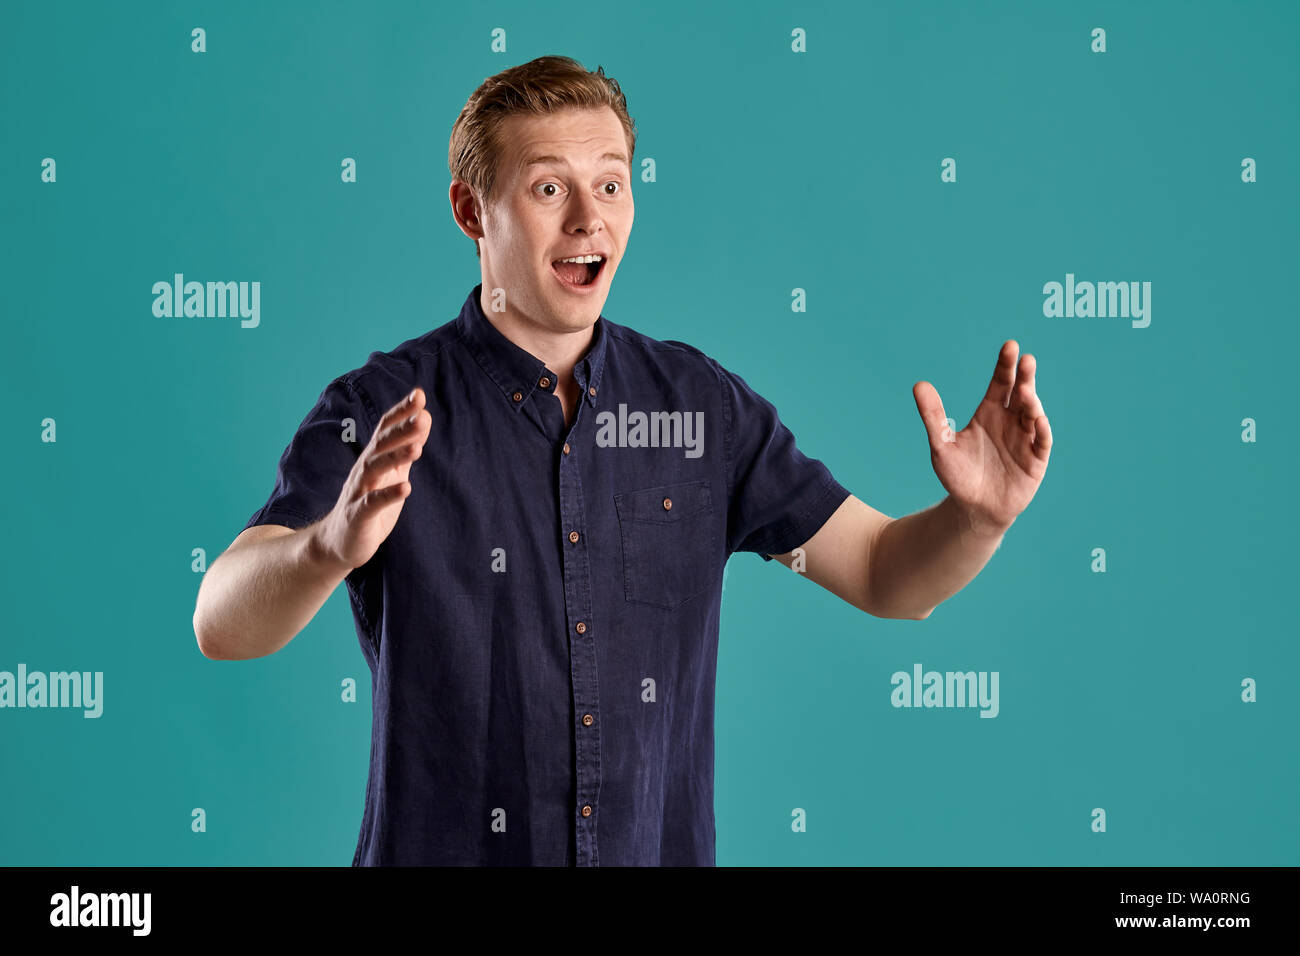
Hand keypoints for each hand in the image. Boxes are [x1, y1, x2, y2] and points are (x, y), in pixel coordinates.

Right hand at [314, 387, 430, 569]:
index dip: (401, 412)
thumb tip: (424, 417)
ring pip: (375, 469)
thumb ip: (406, 447)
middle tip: (422, 415)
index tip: (419, 394)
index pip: (386, 429)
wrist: (340, 542)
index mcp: (374, 458)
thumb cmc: (370, 504)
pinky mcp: (358, 516)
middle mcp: (364, 470)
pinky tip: (406, 487)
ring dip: (396, 457)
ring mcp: (359, 492)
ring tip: (418, 448)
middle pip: (381, 444)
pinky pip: (371, 503)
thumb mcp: (393, 473)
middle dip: (401, 429)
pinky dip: (388, 494)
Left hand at [912, 341, 1052, 535]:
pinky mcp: (1035, 460)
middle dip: (1024, 376)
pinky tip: (1037, 418)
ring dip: (1032, 401)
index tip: (1009, 346)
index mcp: (989, 413)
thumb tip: (918, 384)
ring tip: (1026, 390)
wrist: (974, 509)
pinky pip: (1041, 441)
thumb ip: (933, 416)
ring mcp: (1025, 439)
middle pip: (1020, 393)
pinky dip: (1041, 430)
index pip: (1000, 383)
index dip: (1005, 366)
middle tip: (1026, 359)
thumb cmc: (957, 475)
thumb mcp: (941, 445)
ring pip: (1032, 414)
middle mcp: (1010, 421)